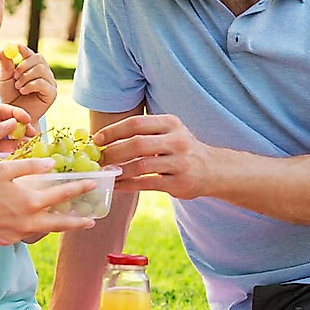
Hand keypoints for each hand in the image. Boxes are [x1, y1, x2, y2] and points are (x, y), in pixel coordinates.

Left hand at [0, 44, 55, 127]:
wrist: (16, 116)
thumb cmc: (11, 98)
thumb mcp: (5, 80)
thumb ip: (6, 66)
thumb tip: (2, 50)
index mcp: (33, 67)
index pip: (31, 53)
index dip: (24, 49)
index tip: (16, 47)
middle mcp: (44, 72)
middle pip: (39, 58)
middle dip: (24, 65)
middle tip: (14, 74)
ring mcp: (50, 82)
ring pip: (40, 69)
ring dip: (26, 77)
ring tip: (18, 87)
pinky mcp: (52, 93)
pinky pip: (42, 82)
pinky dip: (30, 86)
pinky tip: (24, 91)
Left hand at [0, 103, 32, 184]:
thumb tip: (13, 123)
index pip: (1, 112)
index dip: (16, 114)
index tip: (27, 119)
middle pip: (7, 128)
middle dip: (21, 131)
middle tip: (35, 136)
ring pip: (5, 144)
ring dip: (19, 145)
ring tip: (31, 147)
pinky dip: (10, 159)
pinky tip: (20, 159)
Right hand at [0, 157, 99, 242]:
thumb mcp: (3, 169)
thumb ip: (30, 166)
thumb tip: (51, 165)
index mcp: (30, 201)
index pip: (62, 194)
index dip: (79, 188)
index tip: (92, 184)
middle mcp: (28, 222)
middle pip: (61, 223)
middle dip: (78, 222)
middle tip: (91, 220)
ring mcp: (17, 234)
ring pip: (43, 230)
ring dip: (56, 226)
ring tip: (65, 222)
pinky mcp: (6, 241)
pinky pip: (24, 233)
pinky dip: (32, 227)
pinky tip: (31, 221)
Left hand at [93, 112, 214, 198]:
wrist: (213, 170)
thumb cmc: (181, 149)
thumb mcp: (169, 132)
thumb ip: (143, 133)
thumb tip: (104, 139)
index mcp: (170, 123)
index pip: (136, 123)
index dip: (113, 131)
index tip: (96, 140)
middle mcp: (177, 140)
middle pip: (137, 144)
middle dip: (113, 152)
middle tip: (98, 160)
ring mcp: (179, 162)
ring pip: (141, 166)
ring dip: (118, 171)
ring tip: (105, 174)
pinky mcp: (179, 183)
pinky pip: (147, 184)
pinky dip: (128, 185)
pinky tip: (117, 185)